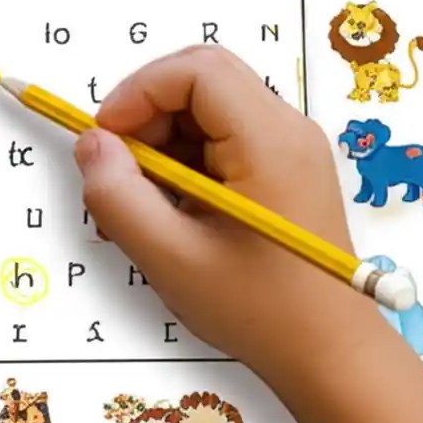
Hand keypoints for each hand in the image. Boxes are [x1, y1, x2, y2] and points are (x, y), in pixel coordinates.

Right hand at [76, 46, 422, 422]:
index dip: (139, 91)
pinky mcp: (285, 167)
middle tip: (120, 169)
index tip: (106, 136)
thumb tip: (92, 145)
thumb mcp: (172, 258)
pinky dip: (186, 160)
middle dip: (148, 113)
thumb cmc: (262, 311)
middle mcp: (287, 130)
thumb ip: (119, 197)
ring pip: (209, 108)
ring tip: (143, 203)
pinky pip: (224, 137)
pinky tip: (172, 210)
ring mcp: (290, 147)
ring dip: (163, 141)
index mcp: (270, 141)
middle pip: (203, 80)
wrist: (330, 352)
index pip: (197, 70)